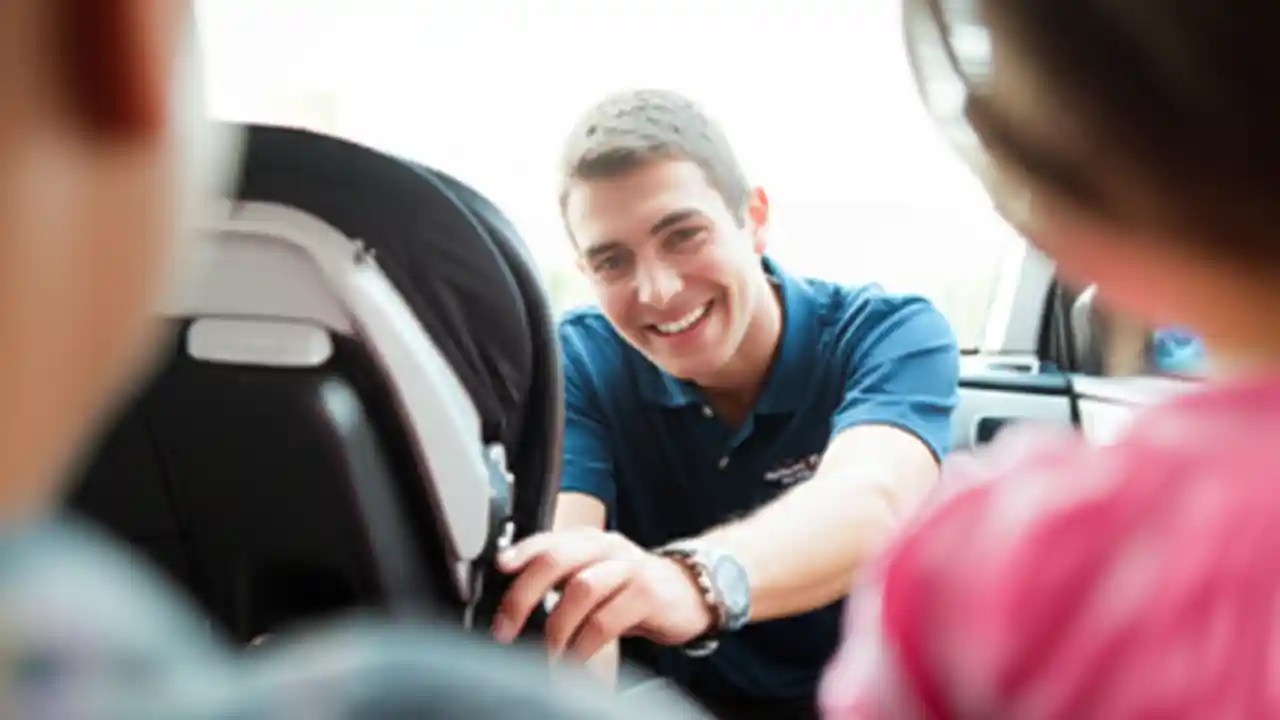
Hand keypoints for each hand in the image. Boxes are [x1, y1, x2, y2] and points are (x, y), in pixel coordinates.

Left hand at [491, 528, 715, 661]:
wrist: (691, 592)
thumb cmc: (632, 588)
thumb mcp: (596, 574)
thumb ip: (560, 579)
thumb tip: (510, 601)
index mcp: (588, 540)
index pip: (548, 538)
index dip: (521, 551)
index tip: (498, 569)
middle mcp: (606, 547)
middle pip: (556, 560)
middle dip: (523, 596)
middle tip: (504, 629)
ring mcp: (628, 568)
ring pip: (579, 590)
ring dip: (554, 628)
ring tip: (545, 655)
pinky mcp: (646, 594)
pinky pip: (605, 621)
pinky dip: (582, 646)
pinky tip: (574, 661)